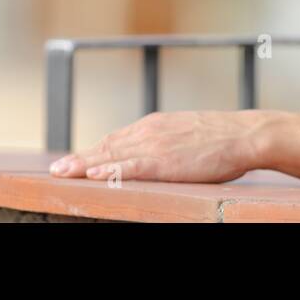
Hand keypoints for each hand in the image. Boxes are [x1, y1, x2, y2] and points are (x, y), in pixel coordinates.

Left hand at [48, 110, 257, 183]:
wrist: (245, 134)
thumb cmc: (222, 138)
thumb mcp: (186, 133)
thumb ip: (164, 141)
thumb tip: (152, 153)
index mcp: (154, 125)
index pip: (115, 139)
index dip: (92, 151)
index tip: (74, 160)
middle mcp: (149, 131)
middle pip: (106, 145)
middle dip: (79, 158)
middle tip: (55, 169)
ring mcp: (155, 145)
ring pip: (112, 154)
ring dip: (84, 164)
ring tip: (62, 172)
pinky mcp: (165, 160)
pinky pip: (131, 166)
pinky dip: (110, 169)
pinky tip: (94, 174)